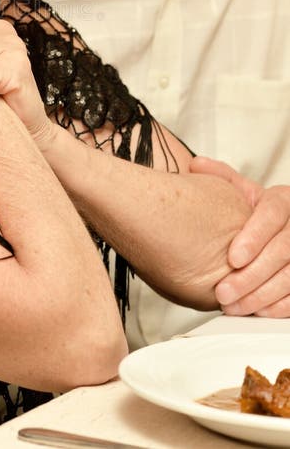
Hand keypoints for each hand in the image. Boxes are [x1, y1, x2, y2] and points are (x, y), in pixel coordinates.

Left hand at [190, 156, 289, 315]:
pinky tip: (255, 312)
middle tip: (223, 292)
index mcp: (284, 200)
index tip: (231, 258)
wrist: (276, 230)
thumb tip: (195, 165)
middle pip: (283, 250)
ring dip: (260, 295)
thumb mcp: (241, 192)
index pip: (274, 214)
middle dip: (252, 275)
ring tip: (232, 306)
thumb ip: (221, 179)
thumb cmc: (253, 213)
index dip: (254, 237)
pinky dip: (278, 306)